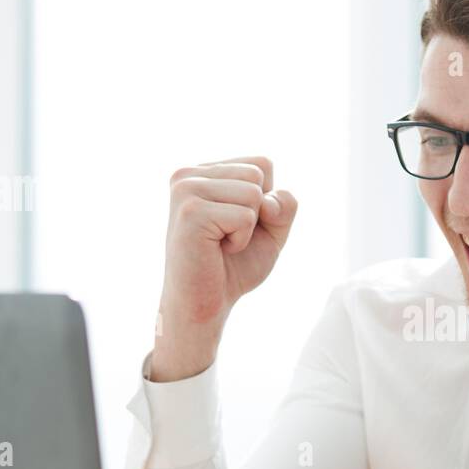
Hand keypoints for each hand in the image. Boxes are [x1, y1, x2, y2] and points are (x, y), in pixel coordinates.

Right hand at [151, 156, 297, 380]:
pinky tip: (216, 250)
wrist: (205, 305)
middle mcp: (188, 174)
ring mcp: (185, 191)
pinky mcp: (190, 212)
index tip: (237, 225)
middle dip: (257, 213)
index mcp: (202, 171)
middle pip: (258, 174)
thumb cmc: (234, 267)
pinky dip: (241, 240)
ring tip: (221, 243)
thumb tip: (268, 199)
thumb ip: (284, 204)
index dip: (265, 201)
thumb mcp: (271, 229)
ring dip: (248, 228)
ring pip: (254, 193)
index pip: (261, 163)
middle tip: (228, 237)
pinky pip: (244, 216)